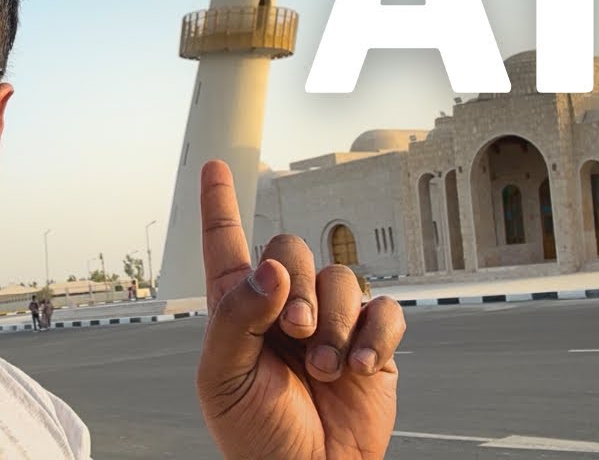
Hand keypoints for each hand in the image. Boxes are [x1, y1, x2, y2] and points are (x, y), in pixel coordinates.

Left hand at [196, 161, 404, 458]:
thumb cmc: (256, 434)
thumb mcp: (223, 378)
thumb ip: (237, 317)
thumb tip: (272, 267)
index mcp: (238, 310)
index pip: (226, 245)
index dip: (219, 205)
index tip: (214, 165)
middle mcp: (284, 307)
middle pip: (294, 249)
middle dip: (298, 288)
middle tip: (296, 333)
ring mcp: (331, 322)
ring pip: (342, 278)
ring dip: (334, 325)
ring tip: (324, 370)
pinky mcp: (372, 342)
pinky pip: (384, 311)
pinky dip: (373, 337)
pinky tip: (358, 369)